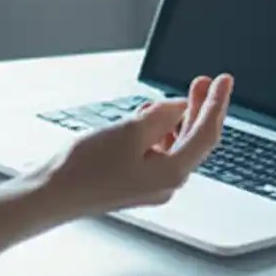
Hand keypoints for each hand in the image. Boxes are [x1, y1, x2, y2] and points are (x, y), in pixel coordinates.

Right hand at [0, 74, 232, 256]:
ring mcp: (150, 183)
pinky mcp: (133, 180)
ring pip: (175, 145)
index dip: (217, 103)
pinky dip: (157, 131)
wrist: (52, 194)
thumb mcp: (129, 132)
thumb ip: (161, 117)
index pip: (206, 133)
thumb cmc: (86, 168)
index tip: (224, 80)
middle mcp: (166, 182)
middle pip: (194, 140)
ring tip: (168, 97)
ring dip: (176, 118)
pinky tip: (147, 117)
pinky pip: (156, 152)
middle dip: (199, 108)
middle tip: (202, 81)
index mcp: (172, 173)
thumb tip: (179, 107)